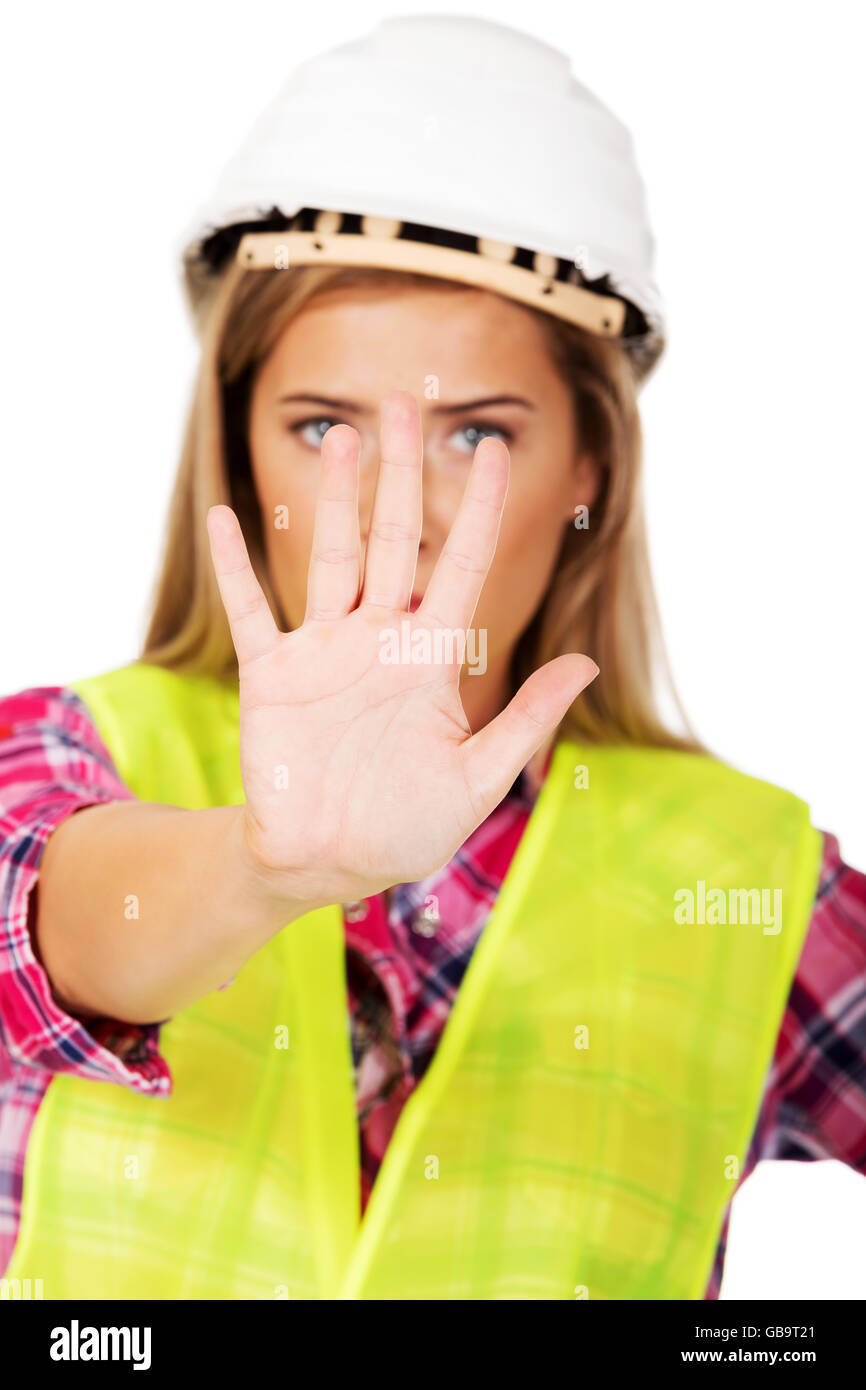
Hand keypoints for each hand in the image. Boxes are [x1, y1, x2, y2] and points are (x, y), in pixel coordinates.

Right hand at [206, 390, 597, 908]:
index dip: (478, 511)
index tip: (496, 451)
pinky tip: (224, 517)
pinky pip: (252, 612)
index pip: (461, 567)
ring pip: (331, 558)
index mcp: (431, 660)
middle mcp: (379, 641)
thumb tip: (588, 663)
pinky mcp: (272, 676)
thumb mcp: (478, 779)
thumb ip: (526, 720)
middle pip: (394, 540)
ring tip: (343, 438)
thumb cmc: (405, 826)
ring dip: (335, 501)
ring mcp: (324, 653)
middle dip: (401, 475)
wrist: (328, 864)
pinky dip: (236, 568)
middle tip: (404, 405)